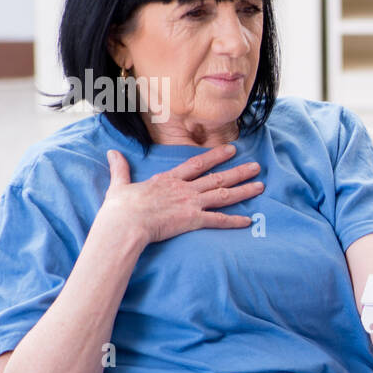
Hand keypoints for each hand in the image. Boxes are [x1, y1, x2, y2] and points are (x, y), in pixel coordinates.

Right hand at [100, 144, 263, 244]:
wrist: (125, 222)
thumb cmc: (120, 207)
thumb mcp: (119, 184)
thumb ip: (120, 168)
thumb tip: (111, 152)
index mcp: (169, 180)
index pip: (197, 164)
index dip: (215, 157)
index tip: (231, 150)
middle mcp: (184, 189)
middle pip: (217, 178)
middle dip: (239, 172)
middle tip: (257, 166)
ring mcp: (190, 204)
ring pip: (223, 195)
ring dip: (243, 190)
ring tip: (261, 186)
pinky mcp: (192, 220)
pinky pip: (218, 220)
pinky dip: (234, 221)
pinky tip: (249, 221)